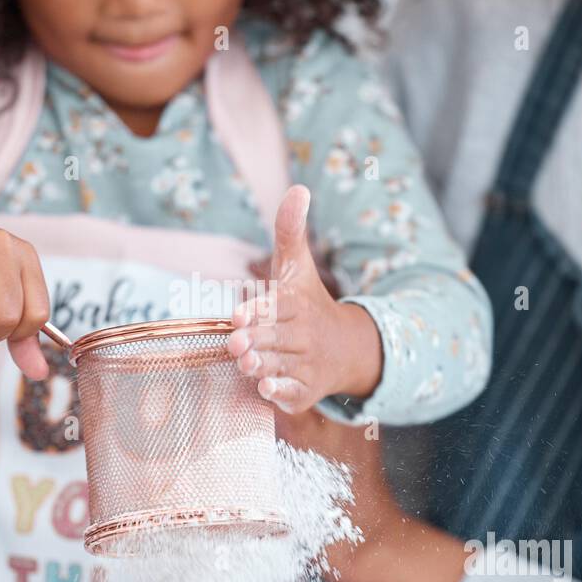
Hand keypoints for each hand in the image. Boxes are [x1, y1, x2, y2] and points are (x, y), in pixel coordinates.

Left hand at [226, 184, 383, 413]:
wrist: (345, 349)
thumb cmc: (307, 303)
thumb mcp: (298, 267)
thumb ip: (290, 231)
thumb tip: (298, 188)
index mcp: (298, 304)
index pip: (278, 306)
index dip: (259, 311)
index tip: (239, 314)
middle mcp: (304, 335)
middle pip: (276, 338)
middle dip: (256, 340)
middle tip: (235, 342)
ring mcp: (307, 365)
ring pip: (282, 365)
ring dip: (263, 365)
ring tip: (246, 363)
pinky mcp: (306, 391)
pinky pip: (294, 393)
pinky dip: (281, 393)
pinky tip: (267, 390)